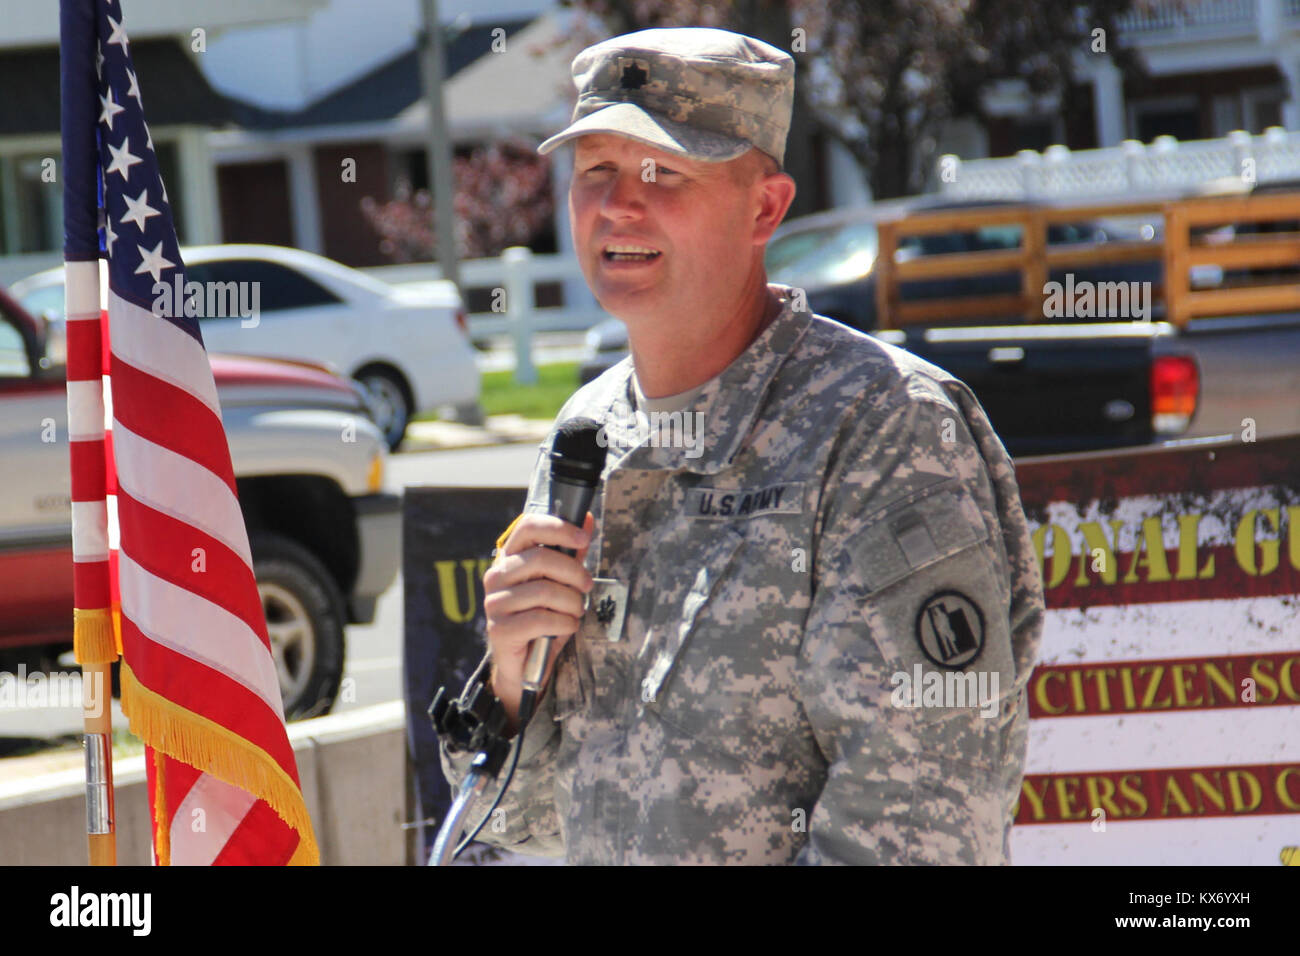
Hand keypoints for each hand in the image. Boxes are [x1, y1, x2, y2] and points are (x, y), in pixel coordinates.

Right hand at [482, 512, 594, 733]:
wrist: (525, 663)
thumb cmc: (543, 617)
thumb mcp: (561, 583)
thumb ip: (571, 553)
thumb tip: (588, 518)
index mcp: (510, 557)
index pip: (527, 527)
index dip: (558, 527)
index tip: (583, 536)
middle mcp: (496, 576)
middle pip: (541, 558)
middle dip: (574, 572)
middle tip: (587, 585)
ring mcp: (494, 603)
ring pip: (545, 591)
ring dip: (572, 603)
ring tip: (576, 611)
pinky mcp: (499, 629)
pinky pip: (541, 619)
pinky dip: (564, 623)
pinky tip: (567, 627)